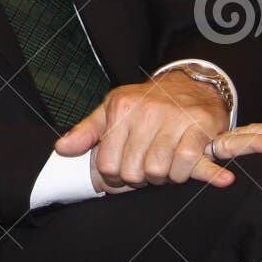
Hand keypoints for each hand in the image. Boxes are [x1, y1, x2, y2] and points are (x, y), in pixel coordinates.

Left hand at [57, 71, 231, 189]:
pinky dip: (182, 173)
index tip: (125, 169)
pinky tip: (180, 165)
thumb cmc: (148, 102)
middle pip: (133, 172)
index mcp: (120, 109)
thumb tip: (61, 149)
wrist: (192, 84)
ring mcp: (174, 118)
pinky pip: (185, 164)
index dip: (116, 176)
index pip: (108, 165)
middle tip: (147, 167)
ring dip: (162, 177)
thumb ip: (86, 131)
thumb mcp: (112, 109)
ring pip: (158, 171)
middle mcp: (146, 112)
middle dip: (140, 178)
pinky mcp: (199, 126)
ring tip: (164, 165)